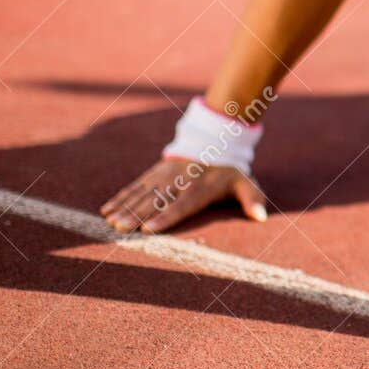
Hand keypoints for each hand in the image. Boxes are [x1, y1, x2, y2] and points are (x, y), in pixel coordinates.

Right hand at [98, 159, 267, 233]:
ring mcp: (165, 175)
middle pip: (156, 200)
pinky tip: (107, 209)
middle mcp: (179, 181)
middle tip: (120, 228)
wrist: (215, 138)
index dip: (165, 217)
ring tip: (110, 221)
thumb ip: (253, 199)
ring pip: (142, 192)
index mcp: (200, 188)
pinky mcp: (155, 172)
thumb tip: (261, 217)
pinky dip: (121, 196)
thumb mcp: (246, 182)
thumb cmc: (231, 171)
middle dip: (137, 214)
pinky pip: (136, 185)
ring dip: (125, 206)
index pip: (181, 204)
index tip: (149, 229)